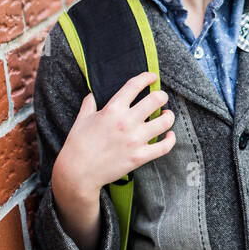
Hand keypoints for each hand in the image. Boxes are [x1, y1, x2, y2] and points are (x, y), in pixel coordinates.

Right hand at [53, 70, 175, 199]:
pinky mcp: (140, 157)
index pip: (134, 86)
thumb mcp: (82, 118)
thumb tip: (94, 93)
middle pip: (156, 99)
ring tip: (167, 114)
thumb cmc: (78, 144)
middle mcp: (127, 122)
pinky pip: (164, 146)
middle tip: (161, 97)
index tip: (152, 76)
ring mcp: (135, 140)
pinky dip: (170, 139)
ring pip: (165, 121)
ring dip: (169, 115)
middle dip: (161, 96)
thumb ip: (90, 103)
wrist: (78, 172)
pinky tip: (169, 134)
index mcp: (112, 109)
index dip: (146, 77)